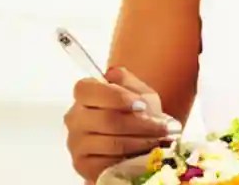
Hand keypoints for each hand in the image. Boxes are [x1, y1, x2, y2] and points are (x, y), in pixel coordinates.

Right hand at [64, 67, 182, 182]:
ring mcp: (76, 143)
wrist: (135, 142)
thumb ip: (127, 81)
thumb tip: (112, 74)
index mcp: (84, 93)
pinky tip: (144, 155)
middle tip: (162, 127)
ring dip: (141, 142)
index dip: (116, 97)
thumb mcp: (139, 93)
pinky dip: (130, 159)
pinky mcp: (82, 164)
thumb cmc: (136, 113)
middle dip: (139, 124)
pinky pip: (108, 163)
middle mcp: (75, 118)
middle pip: (106, 119)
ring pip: (111, 143)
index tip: (141, 105)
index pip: (88, 90)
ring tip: (159, 140)